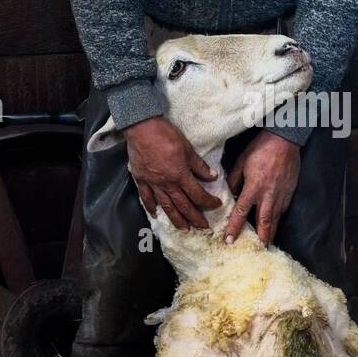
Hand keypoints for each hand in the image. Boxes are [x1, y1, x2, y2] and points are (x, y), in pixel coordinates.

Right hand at [125, 115, 220, 230]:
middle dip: (195, 218)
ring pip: (166, 206)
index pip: (197, 194)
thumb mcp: (188, 148)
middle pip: (183, 205)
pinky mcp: (141, 180)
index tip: (216, 205)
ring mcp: (153, 183)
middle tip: (203, 228)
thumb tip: (212, 176)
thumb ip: (199, 165)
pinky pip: (146, 198)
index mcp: (180, 175)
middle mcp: (167, 183)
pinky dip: (151, 207)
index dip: (208, 201)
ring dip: (176, 219)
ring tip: (184, 229)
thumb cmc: (166, 135)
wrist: (142, 128)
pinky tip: (155, 215)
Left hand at [225, 130, 299, 244]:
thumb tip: (231, 194)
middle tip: (256, 251)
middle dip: (260, 238)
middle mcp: (268, 195)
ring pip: (275, 219)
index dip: (235, 227)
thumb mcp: (241, 162)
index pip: (242, 212)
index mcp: (254, 187)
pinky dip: (277, 219)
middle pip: (264, 222)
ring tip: (266, 245)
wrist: (285, 140)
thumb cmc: (260, 149)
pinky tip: (274, 225)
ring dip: (270, 233)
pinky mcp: (290, 192)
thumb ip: (235, 180)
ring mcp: (281, 195)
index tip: (229, 240)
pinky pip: (282, 210)